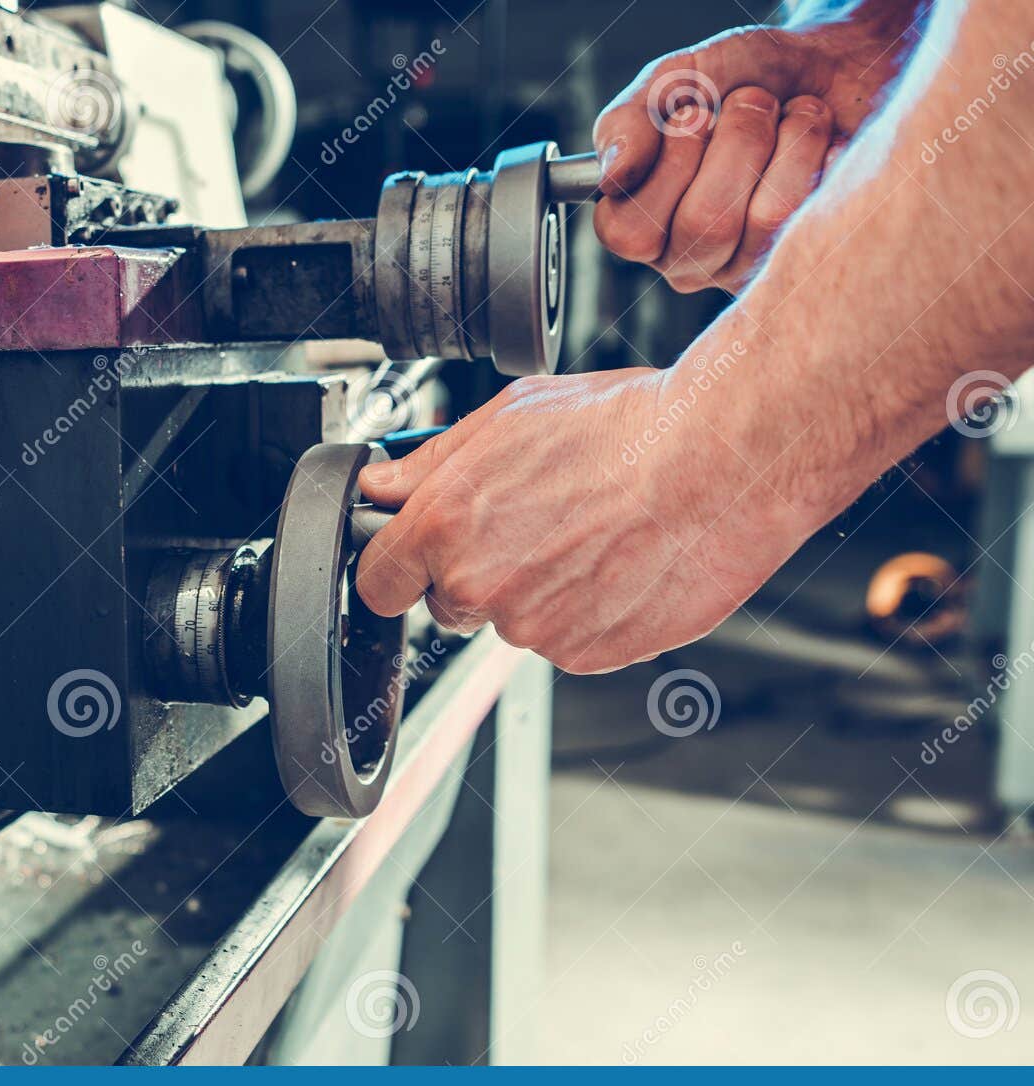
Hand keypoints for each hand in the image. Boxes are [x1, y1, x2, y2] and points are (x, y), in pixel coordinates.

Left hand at [353, 368, 812, 673]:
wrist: (723, 460)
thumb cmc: (628, 428)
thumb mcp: (509, 415)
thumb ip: (430, 461)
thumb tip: (382, 486)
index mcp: (447, 524)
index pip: (378, 581)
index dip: (397, 565)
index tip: (413, 556)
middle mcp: (482, 584)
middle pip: (448, 602)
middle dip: (475, 571)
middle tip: (532, 523)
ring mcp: (535, 627)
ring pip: (513, 620)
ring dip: (537, 589)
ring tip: (590, 533)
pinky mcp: (587, 654)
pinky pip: (567, 640)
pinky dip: (585, 612)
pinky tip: (616, 563)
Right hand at [592, 0, 926, 292]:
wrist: (834, 64)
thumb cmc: (747, 76)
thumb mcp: (674, 79)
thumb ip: (628, 122)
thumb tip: (613, 175)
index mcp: (640, 221)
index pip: (629, 232)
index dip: (667, 166)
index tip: (693, 113)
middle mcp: (687, 257)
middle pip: (701, 225)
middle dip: (737, 140)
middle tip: (752, 101)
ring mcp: (744, 266)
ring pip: (762, 220)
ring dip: (786, 139)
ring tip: (794, 112)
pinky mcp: (800, 259)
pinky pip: (813, 213)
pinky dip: (822, 153)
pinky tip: (823, 143)